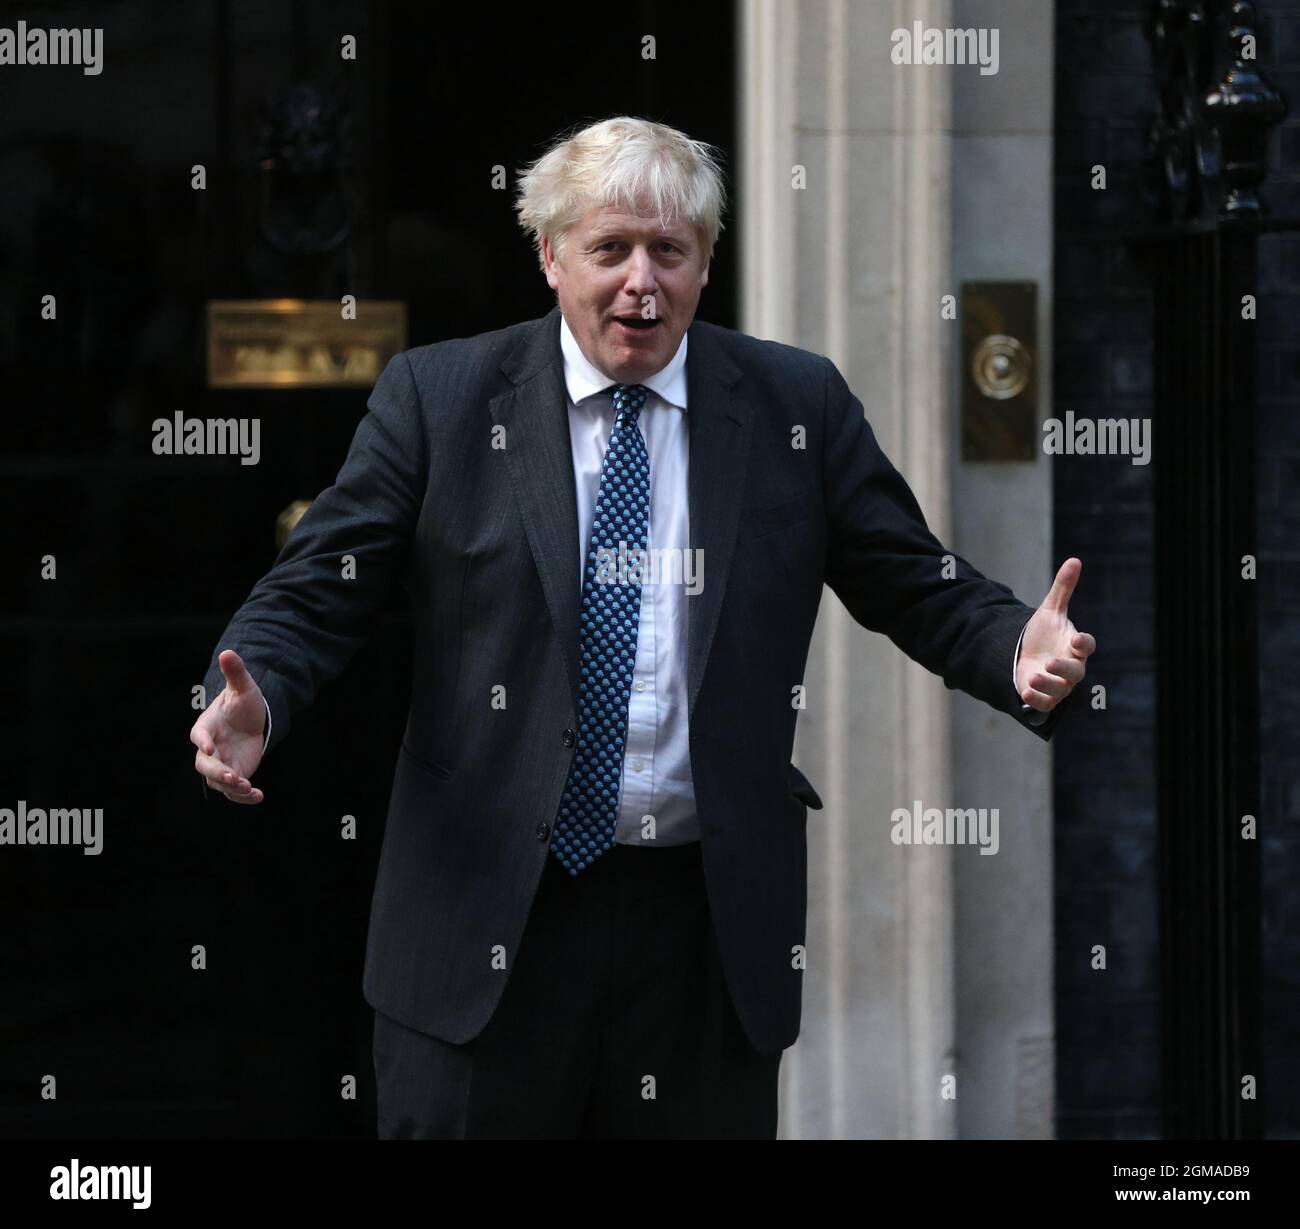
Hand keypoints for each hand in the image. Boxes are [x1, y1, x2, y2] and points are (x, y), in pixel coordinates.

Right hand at [191, 649, 266, 803]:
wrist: (251, 719)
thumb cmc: (242, 703)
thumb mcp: (243, 687)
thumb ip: (235, 673)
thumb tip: (228, 652)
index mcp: (206, 727)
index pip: (199, 736)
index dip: (203, 742)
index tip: (210, 748)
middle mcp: (209, 749)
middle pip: (204, 765)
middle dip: (217, 772)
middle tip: (234, 776)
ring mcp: (220, 764)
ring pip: (217, 781)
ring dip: (232, 787)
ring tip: (249, 789)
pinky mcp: (234, 774)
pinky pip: (233, 790)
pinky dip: (243, 796)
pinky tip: (258, 796)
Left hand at [1015, 557, 1095, 712]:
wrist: (1027, 656)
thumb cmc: (1045, 634)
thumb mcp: (1050, 610)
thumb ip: (1063, 588)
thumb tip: (1074, 560)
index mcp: (1075, 646)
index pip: (1086, 646)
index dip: (1083, 644)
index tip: (1075, 639)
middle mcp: (1071, 667)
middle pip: (1075, 672)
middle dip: (1063, 668)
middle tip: (1049, 662)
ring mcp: (1059, 685)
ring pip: (1059, 689)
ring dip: (1047, 684)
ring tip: (1032, 675)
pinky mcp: (1045, 698)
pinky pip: (1045, 704)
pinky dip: (1036, 699)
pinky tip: (1025, 691)